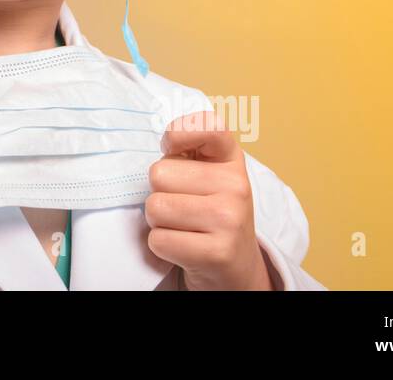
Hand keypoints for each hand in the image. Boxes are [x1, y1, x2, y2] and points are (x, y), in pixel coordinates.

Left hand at [143, 110, 274, 289]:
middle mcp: (237, 185)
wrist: (235, 266)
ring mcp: (230, 219)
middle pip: (158, 173)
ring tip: (182, 227)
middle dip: (159, 192)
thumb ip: (186, 151)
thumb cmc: (209, 211)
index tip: (172, 149)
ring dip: (158, 221)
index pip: (207, 125)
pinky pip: (158, 240)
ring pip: (155, 208)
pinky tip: (185, 247)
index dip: (178, 133)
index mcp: (230, 158)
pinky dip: (161, 246)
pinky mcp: (218, 252)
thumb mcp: (205, 174)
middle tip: (182, 207)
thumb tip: (167, 146)